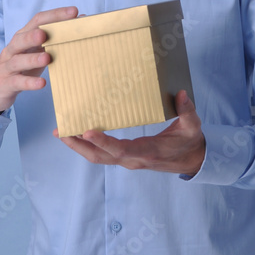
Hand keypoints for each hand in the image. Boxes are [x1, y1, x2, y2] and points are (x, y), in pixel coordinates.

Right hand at [0, 6, 77, 113]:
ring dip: (32, 58)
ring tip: (47, 58)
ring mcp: (7, 66)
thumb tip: (81, 21)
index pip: (37, 21)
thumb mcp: (36, 51)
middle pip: (21, 38)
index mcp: (23, 37)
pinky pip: (17, 82)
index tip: (73, 12)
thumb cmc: (21, 66)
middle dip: (34, 35)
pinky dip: (29, 83)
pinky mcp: (6, 83)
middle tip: (46, 33)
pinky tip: (41, 83)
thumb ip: (54, 38)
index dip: (54, 15)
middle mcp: (13, 48)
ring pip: (17, 60)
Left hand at [56, 90, 205, 175]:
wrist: (192, 161)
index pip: (120, 150)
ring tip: (62, 132)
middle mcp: (133, 159)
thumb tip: (180, 93)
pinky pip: (103, 154)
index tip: (86, 131)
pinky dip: (87, 145)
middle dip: (78, 145)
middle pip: (100, 157)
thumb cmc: (190, 142)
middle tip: (61, 132)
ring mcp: (128, 160)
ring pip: (98, 157)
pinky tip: (77, 134)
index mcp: (148, 152)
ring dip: (78, 146)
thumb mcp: (193, 126)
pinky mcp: (126, 157)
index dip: (103, 142)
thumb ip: (187, 111)